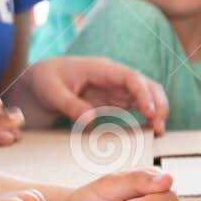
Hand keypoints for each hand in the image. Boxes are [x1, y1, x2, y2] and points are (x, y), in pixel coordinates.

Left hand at [22, 57, 168, 134]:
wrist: (42, 81)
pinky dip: (147, 115)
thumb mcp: (52, 92)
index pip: (131, 77)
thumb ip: (70, 105)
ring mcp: (116, 87)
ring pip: (146, 95)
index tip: (150, 112)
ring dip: (156, 110)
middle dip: (158, 103)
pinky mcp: (114, 98)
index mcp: (100, 68)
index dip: (143, 93)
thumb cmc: (46, 81)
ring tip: (159, 131)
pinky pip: (137, 105)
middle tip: (159, 127)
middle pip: (146, 84)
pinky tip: (151, 129)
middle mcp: (113, 76)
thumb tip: (90, 120)